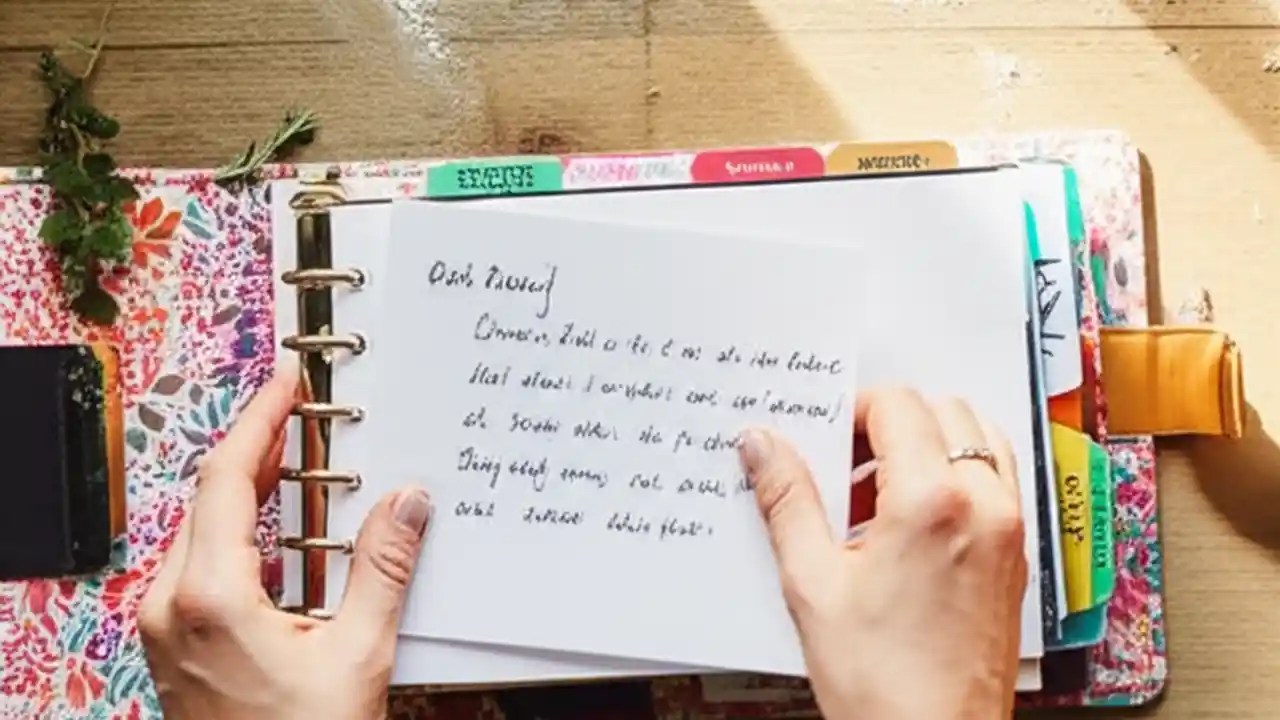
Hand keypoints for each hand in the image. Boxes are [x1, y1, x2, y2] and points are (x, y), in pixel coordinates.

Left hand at [138, 366, 431, 719]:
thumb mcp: (357, 654)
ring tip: (292, 460)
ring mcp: (161, 627)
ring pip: (197, 529)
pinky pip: (195, 563)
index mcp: (209, 597)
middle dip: (255, 446)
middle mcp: (168, 605)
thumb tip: (408, 504)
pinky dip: (235, 531)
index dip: (260, 418)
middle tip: (299, 411)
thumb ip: (383, 570)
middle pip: (207, 496)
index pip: (228, 477)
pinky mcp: (170, 644)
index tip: (287, 382)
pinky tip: (273, 533)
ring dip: (244, 489)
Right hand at [739, 388, 1026, 719]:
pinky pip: (997, 482)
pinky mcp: (1016, 557)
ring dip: (930, 444)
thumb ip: (787, 499)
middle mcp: (984, 505)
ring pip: (979, 439)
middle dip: (891, 422)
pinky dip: (957, 476)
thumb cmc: (880, 681)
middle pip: (944, 410)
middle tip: (845, 464)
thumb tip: (762, 445)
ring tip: (878, 493)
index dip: (852, 411)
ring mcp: (1009, 531)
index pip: (897, 406)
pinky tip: (908, 525)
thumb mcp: (812, 583)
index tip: (825, 439)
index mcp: (932, 501)